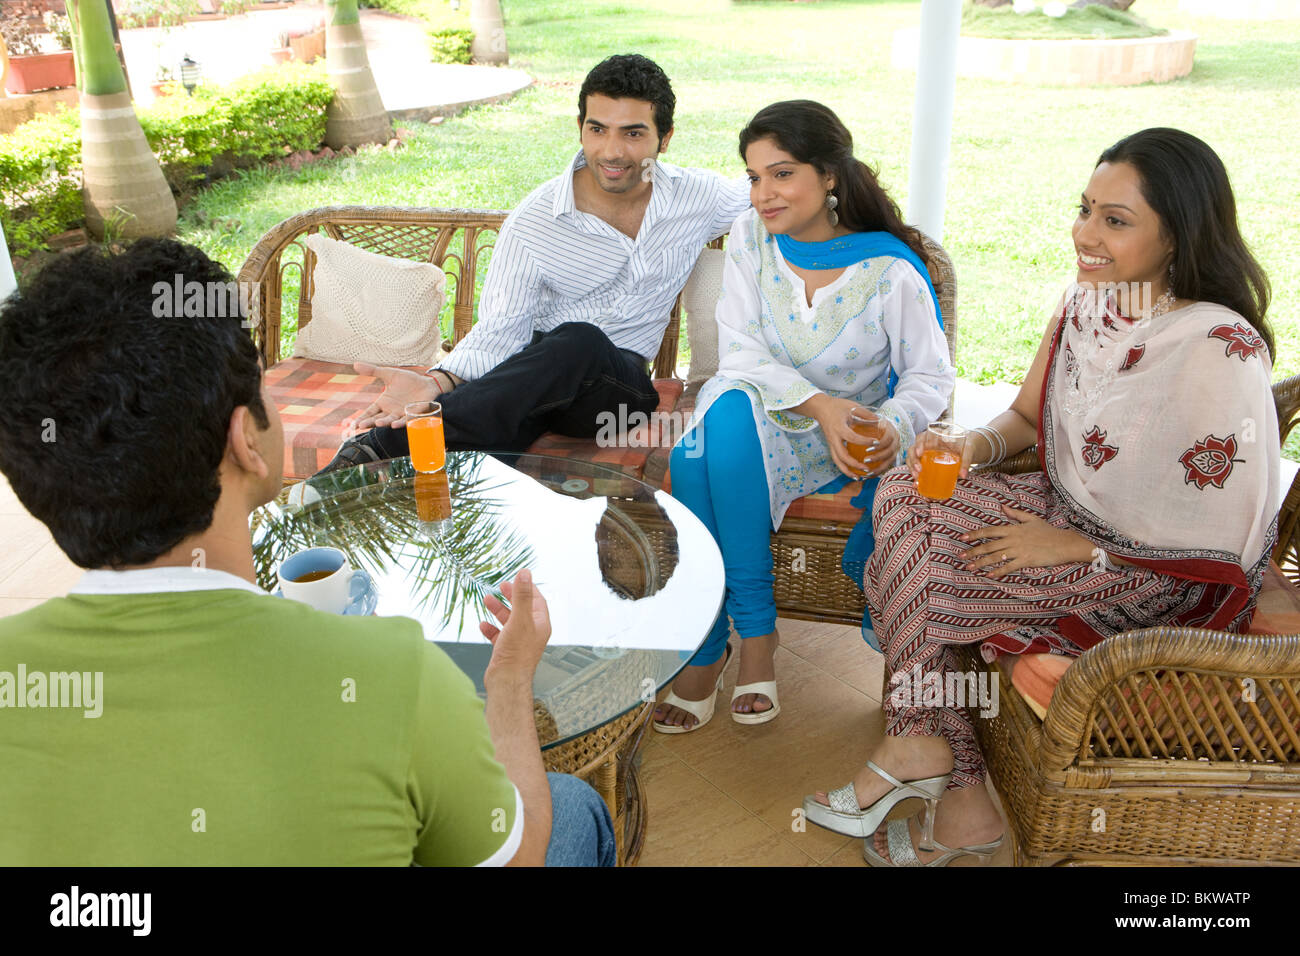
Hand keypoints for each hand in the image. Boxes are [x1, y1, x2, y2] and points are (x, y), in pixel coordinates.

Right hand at [345, 362, 441, 431]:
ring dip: (384, 422)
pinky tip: (395, 424)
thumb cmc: (407, 380)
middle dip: (369, 422)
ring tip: (377, 423)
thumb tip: (355, 364)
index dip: (362, 418)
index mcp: (384, 403)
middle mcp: (391, 411)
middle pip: (378, 419)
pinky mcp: (414, 413)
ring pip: (391, 420)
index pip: (370, 412)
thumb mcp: (389, 374)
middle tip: (361, 426)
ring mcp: (402, 413)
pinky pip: (406, 419)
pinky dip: (400, 422)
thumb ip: (373, 371)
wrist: (427, 383)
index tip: (354, 425)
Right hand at [481, 569, 551, 683]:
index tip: (516, 578)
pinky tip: (483, 625)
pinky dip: (491, 628)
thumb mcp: (519, 619)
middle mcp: (532, 632)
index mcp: (540, 624)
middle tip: (501, 586)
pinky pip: (499, 635)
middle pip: (522, 609)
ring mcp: (519, 641)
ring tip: (486, 600)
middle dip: (511, 596)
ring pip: (509, 621)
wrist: (507, 681)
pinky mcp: (507, 651)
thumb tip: (525, 574)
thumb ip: (522, 596)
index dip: (527, 588)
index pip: (537, 600)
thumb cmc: (516, 653)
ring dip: (499, 610)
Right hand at [810, 397, 900, 478]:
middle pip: (842, 456)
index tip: (876, 442)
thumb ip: (866, 414)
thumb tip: (881, 421)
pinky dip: (844, 468)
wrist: (820, 408)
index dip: (864, 441)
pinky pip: (837, 460)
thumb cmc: (837, 406)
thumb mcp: (852, 406)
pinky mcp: (831, 446)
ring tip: (858, 477)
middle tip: (867, 468)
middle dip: (854, 464)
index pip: (852, 437)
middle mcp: (833, 438)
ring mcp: (831, 443)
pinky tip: (853, 473)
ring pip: (837, 461)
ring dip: (847, 471)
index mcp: (839, 428)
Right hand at [906, 427, 978, 481]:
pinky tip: (916, 483)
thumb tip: (963, 475)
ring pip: (911, 458)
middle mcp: (927, 445)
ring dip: (911, 468)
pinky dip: (914, 474)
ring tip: (916, 477)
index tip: (920, 453)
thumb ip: (966, 461)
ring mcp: (924, 454)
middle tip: (919, 470)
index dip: (919, 444)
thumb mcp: (968, 451)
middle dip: (913, 459)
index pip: (922, 437)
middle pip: (913, 449)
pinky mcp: (925, 462)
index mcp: (935, 437)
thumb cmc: (966, 447)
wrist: (967, 451)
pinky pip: (915, 467)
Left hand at [959, 505, 1093, 577]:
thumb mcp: (1031, 519)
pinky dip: (998, 571)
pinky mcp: (1026, 561)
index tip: (963, 537)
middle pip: (989, 545)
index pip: (990, 530)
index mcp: (1013, 528)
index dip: (976, 534)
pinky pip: (1009, 567)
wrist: (1064, 543)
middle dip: (973, 551)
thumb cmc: (1048, 531)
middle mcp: (1013, 539)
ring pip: (996, 556)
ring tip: (969, 567)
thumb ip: (1015, 514)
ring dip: (981, 562)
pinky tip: (989, 575)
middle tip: (960, 556)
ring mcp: (1019, 550)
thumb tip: (1002, 507)